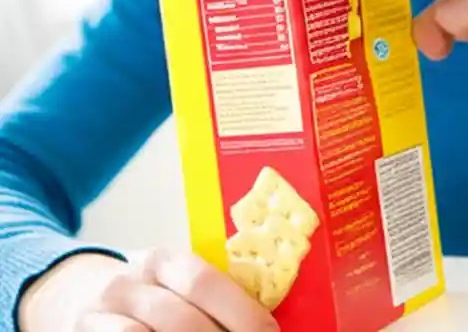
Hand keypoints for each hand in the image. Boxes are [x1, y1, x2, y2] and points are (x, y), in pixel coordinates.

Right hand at [19, 249, 276, 330]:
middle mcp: (128, 284)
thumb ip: (216, 293)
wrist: (81, 296)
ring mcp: (99, 315)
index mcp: (163, 260)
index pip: (205, 283)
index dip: (242, 313)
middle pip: (181, 319)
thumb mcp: (177, 281)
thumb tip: (267, 324)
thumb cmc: (154, 292)